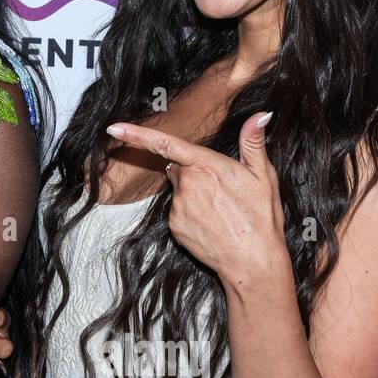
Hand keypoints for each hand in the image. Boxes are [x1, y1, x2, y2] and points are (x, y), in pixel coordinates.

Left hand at [105, 111, 286, 285]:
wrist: (252, 262)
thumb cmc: (261, 218)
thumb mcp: (263, 176)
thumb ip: (253, 142)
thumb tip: (261, 115)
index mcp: (206, 166)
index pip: (165, 144)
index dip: (136, 134)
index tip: (113, 127)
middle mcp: (186, 185)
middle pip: (179, 168)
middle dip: (194, 171)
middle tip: (222, 188)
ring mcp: (177, 207)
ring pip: (179, 190)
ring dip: (194, 193)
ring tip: (221, 209)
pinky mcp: (173, 226)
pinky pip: (178, 211)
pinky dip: (191, 213)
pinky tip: (211, 222)